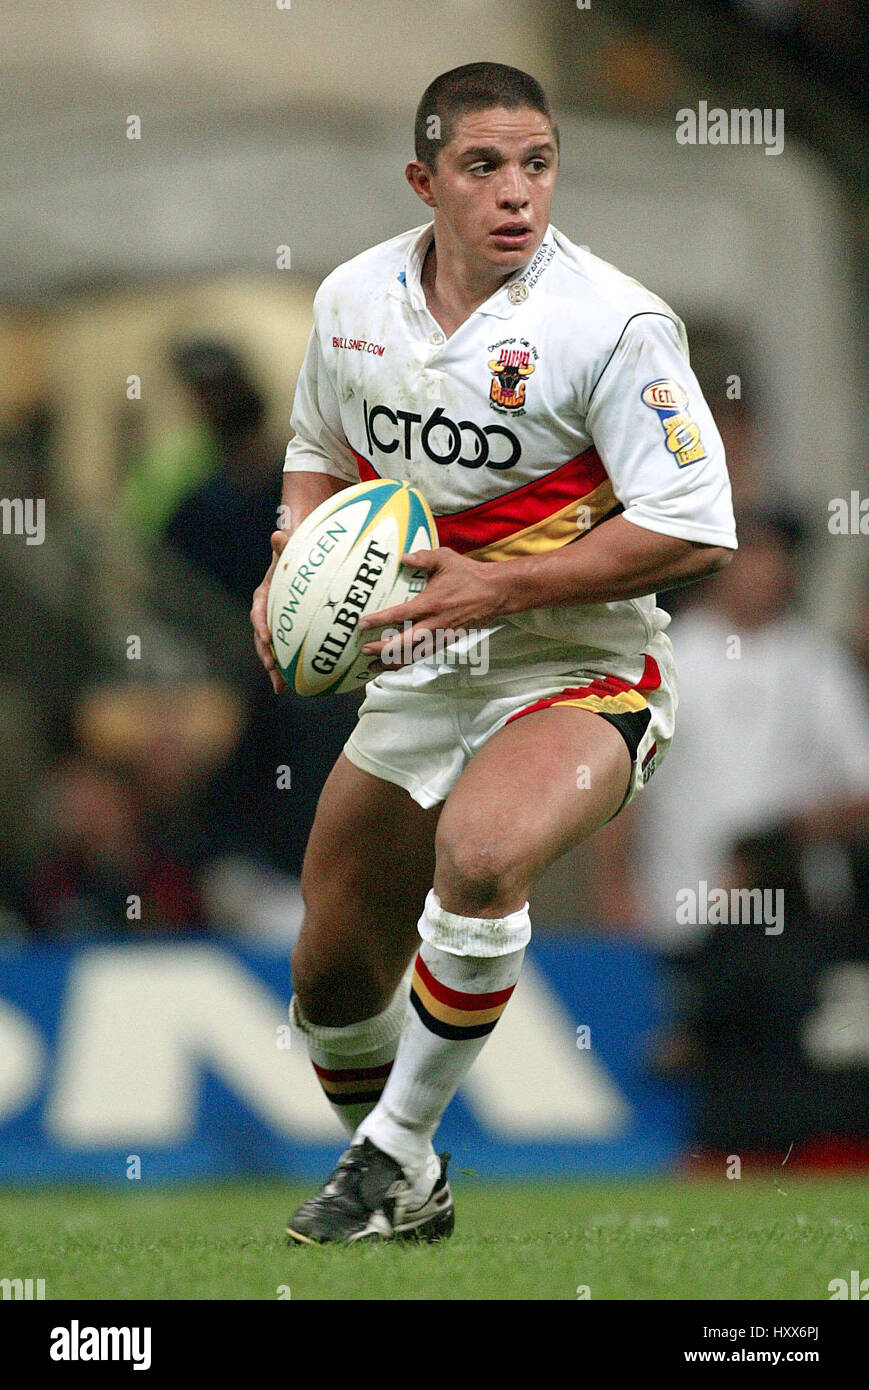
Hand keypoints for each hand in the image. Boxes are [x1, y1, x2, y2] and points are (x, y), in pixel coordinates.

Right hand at [251, 531, 289, 692]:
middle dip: (266, 653)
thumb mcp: (289, 550)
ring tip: (280, 686)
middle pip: (262, 637)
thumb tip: (278, 534)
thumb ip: (284, 546)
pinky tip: (294, 687)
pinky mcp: (287, 634)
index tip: (266, 636)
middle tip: (272, 667)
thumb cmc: (294, 557)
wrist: (298, 564)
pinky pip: (286, 652)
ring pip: (272, 650)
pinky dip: (288, 669)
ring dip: (275, 668)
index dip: (261, 624)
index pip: (258, 612)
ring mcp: (276, 625)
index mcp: (263, 596)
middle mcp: (266, 614)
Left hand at [358, 547, 505, 666]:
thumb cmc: (469, 574)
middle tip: (364, 650)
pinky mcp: (448, 640)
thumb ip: (423, 557)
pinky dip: (409, 661)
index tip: (361, 623)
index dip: (379, 620)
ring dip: (393, 662)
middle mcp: (435, 623)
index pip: (400, 614)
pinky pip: (425, 655)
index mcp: (431, 603)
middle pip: (404, 643)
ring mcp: (442, 635)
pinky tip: (396, 664)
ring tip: (373, 666)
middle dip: (382, 648)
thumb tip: (403, 557)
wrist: (496, 593)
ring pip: (414, 655)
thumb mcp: (446, 558)